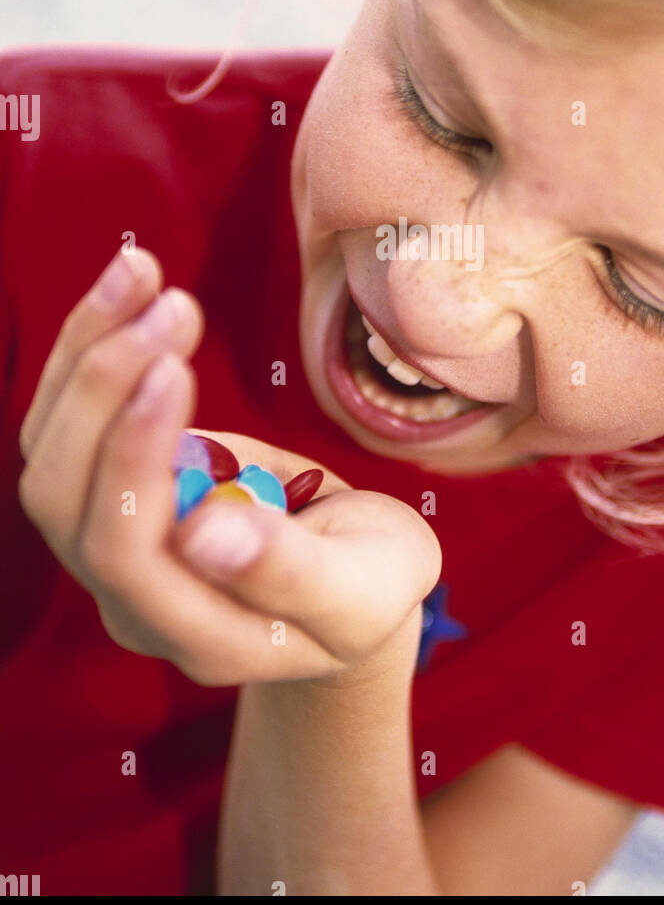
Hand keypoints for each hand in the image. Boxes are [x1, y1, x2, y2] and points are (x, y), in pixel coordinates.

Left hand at [18, 248, 440, 686]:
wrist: (352, 583)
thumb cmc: (371, 585)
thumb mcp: (366, 587)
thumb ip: (291, 572)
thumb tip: (205, 535)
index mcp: (197, 632)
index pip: (127, 552)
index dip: (133, 459)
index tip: (173, 368)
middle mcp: (131, 599)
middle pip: (64, 500)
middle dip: (103, 390)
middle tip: (172, 304)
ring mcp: (111, 547)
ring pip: (50, 453)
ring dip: (88, 355)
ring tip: (142, 272)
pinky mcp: (112, 493)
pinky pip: (69, 421)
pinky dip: (89, 349)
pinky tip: (131, 287)